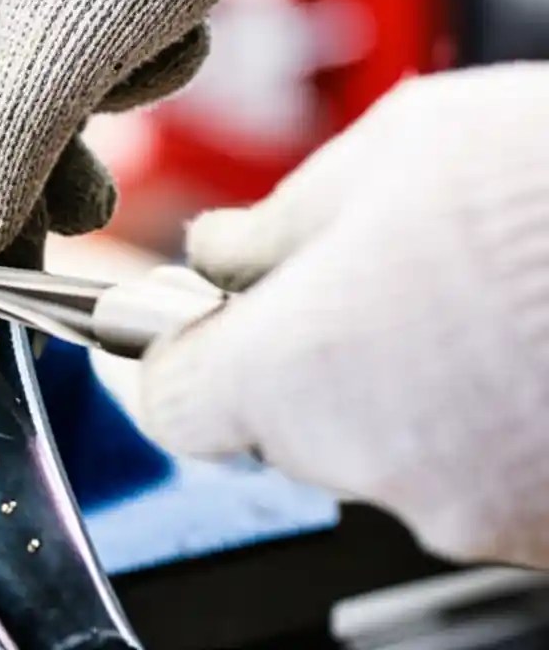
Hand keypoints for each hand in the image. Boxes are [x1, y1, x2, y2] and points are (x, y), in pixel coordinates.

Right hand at [0, 0, 287, 266]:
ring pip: (33, 50)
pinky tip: (185, 1)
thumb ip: (2, 150)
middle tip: (90, 205)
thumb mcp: (73, 40)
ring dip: (102, 80)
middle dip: (39, 142)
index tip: (13, 236)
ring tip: (166, 47)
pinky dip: (133, 29)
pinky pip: (84, 8)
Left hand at [136, 64, 548, 567]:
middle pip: (287, 428)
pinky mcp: (544, 536)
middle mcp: (371, 463)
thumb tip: (221, 257)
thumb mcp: (395, 150)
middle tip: (388, 285)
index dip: (187, 355)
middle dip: (314, 361)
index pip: (174, 403)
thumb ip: (276, 221)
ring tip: (491, 311)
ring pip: (389, 453)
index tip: (206, 328)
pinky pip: (476, 480)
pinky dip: (489, 429)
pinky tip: (532, 357)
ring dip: (413, 393)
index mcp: (297, 369)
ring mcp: (468, 512)